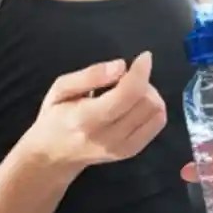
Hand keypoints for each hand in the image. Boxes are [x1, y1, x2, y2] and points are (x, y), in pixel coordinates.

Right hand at [21, 52, 166, 173]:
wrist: (55, 155)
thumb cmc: (56, 117)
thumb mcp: (61, 89)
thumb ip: (90, 75)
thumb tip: (121, 66)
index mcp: (86, 120)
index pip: (126, 95)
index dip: (140, 73)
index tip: (144, 57)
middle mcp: (108, 137)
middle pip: (146, 102)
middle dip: (141, 81)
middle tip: (123, 78)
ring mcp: (123, 148)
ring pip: (156, 111)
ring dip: (148, 93)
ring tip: (127, 91)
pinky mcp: (133, 151)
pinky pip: (158, 122)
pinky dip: (152, 107)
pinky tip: (134, 104)